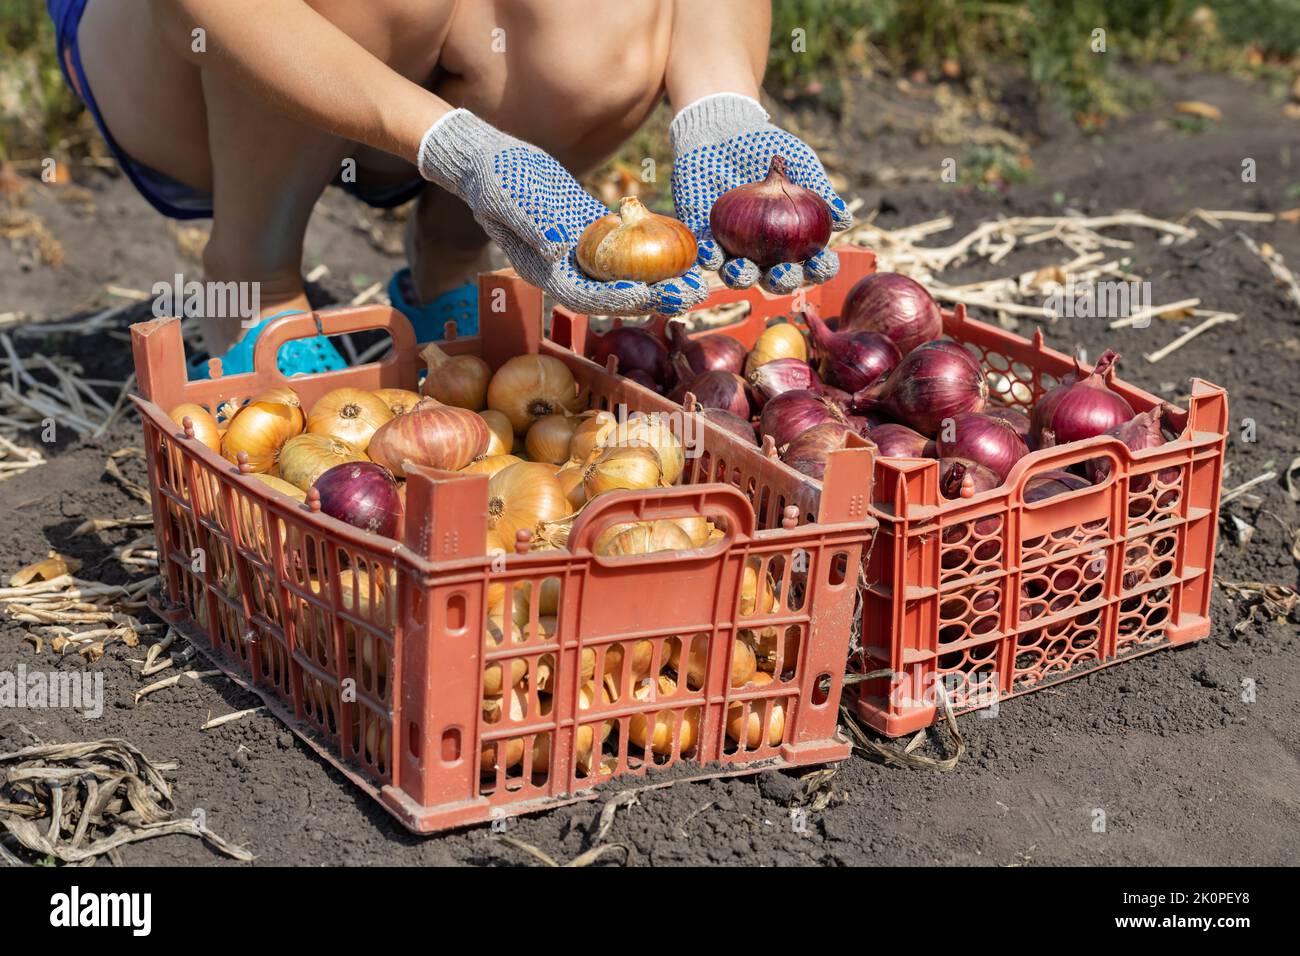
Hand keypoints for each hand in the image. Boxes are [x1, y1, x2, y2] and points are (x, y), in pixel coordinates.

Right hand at [417, 110, 706, 315]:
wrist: (490, 160)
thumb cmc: (495, 176)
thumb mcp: (509, 195)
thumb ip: (532, 223)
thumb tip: (557, 247)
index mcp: (542, 269)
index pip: (583, 295)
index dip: (616, 298)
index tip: (648, 294)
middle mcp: (565, 270)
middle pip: (614, 295)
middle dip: (654, 297)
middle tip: (692, 293)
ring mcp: (581, 255)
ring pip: (627, 278)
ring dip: (664, 282)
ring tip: (700, 281)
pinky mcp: (594, 235)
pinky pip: (630, 253)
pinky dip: (657, 256)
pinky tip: (687, 252)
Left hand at [670, 93, 851, 292]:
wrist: (723, 131)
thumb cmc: (767, 149)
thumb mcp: (800, 163)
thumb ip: (821, 191)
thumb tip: (844, 220)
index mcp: (794, 241)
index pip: (813, 264)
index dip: (820, 268)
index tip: (820, 262)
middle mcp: (766, 253)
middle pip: (776, 280)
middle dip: (781, 282)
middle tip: (783, 272)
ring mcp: (734, 250)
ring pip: (739, 276)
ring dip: (741, 278)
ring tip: (741, 270)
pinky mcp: (705, 240)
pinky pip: (706, 257)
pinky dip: (708, 258)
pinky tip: (709, 251)